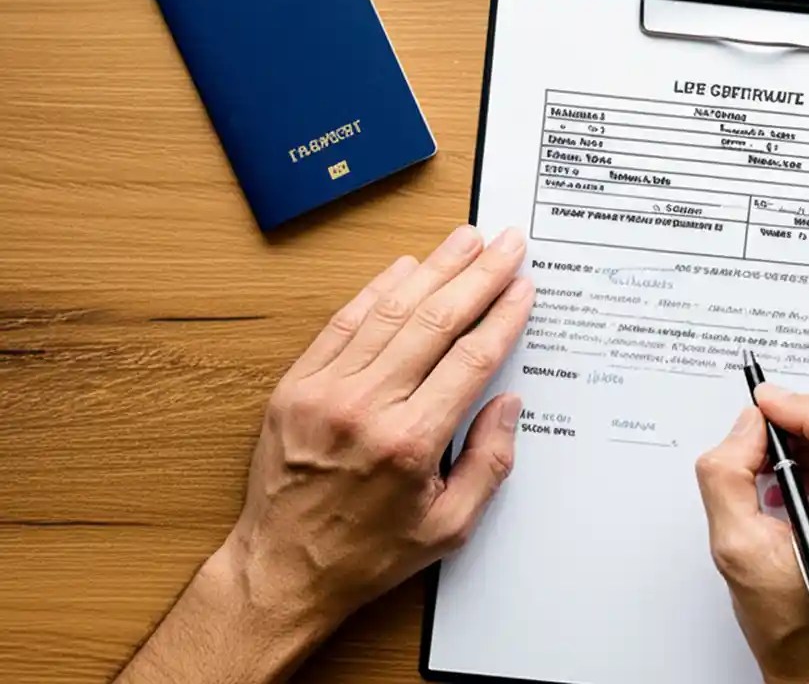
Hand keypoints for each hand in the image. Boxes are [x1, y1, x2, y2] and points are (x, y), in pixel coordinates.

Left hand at [114, 225, 532, 682]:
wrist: (282, 570)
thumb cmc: (366, 554)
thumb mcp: (448, 528)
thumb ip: (488, 464)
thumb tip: (508, 404)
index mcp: (411, 443)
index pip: (471, 359)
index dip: (502, 316)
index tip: (523, 288)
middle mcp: (367, 407)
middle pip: (436, 322)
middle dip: (478, 276)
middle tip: (505, 244)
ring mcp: (325, 391)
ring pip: (391, 312)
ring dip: (433, 270)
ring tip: (464, 240)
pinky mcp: (295, 386)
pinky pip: (343, 324)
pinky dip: (375, 291)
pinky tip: (404, 267)